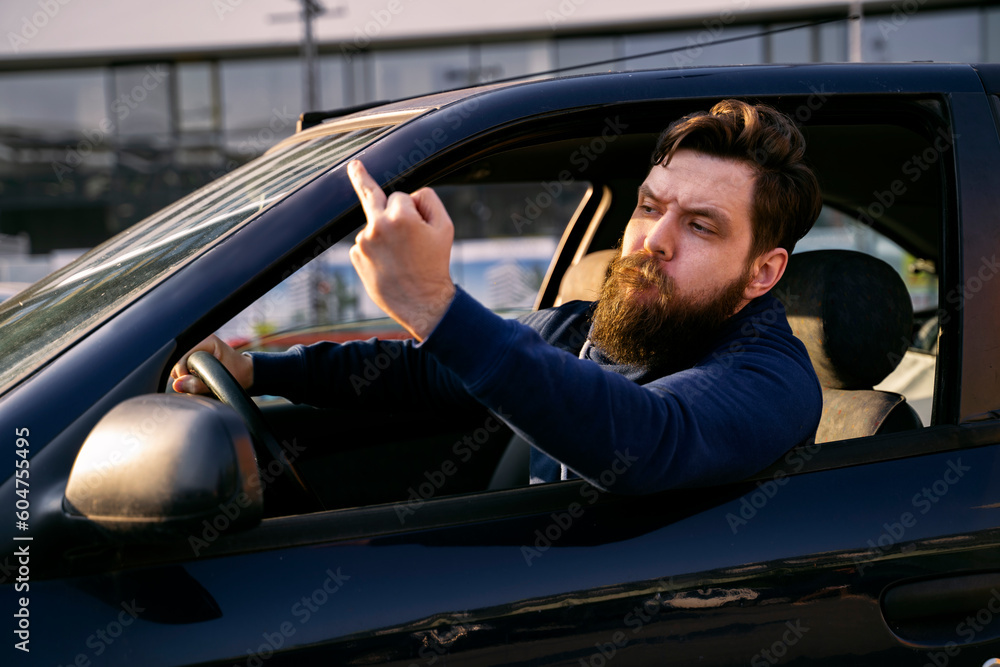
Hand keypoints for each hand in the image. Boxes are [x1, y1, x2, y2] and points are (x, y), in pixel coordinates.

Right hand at [171, 334, 252, 393]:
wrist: (246, 374)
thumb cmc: (238, 374)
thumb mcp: (220, 381)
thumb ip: (197, 384)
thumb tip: (177, 385)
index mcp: (207, 342)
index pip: (181, 356)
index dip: (183, 372)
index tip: (191, 382)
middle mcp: (200, 342)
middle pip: (177, 361)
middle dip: (183, 376)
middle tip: (197, 384)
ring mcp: (196, 349)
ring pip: (178, 367)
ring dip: (185, 378)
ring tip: (199, 382)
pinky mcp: (195, 357)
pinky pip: (182, 369)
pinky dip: (187, 378)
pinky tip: (196, 380)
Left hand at [347, 160, 455, 340]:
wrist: (421, 302)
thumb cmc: (435, 264)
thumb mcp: (445, 227)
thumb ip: (428, 200)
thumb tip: (408, 195)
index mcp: (399, 216)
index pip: (401, 196)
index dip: (413, 211)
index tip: (417, 221)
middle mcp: (376, 226)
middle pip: (369, 194)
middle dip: (361, 176)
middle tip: (354, 164)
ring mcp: (363, 242)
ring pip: (374, 225)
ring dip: (386, 234)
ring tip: (401, 258)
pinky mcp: (356, 256)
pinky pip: (366, 243)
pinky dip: (376, 249)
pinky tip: (388, 265)